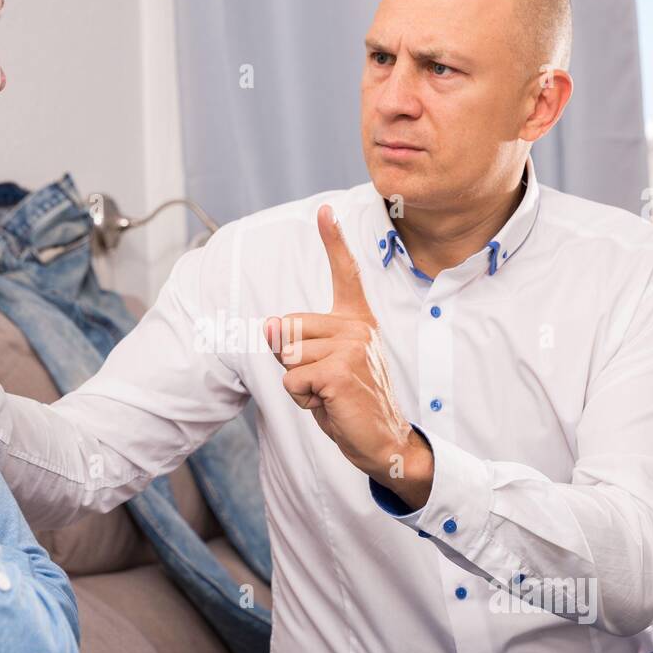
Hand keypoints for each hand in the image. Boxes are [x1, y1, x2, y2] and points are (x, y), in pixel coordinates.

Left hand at [262, 205, 433, 509]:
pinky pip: (293, 378)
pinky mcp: (342, 370)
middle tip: (324, 382)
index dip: (333, 240)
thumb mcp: (316, 368)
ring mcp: (353, 346)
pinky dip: (302, 398)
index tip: (326, 210)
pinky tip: (330, 404)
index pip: (345, 274)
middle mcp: (357, 327)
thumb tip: (270, 326)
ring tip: (328, 394)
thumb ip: (293, 343)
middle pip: (287, 327)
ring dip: (298, 383)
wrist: (382, 442)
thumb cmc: (347, 403)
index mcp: (355, 320)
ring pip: (288, 356)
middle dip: (292, 361)